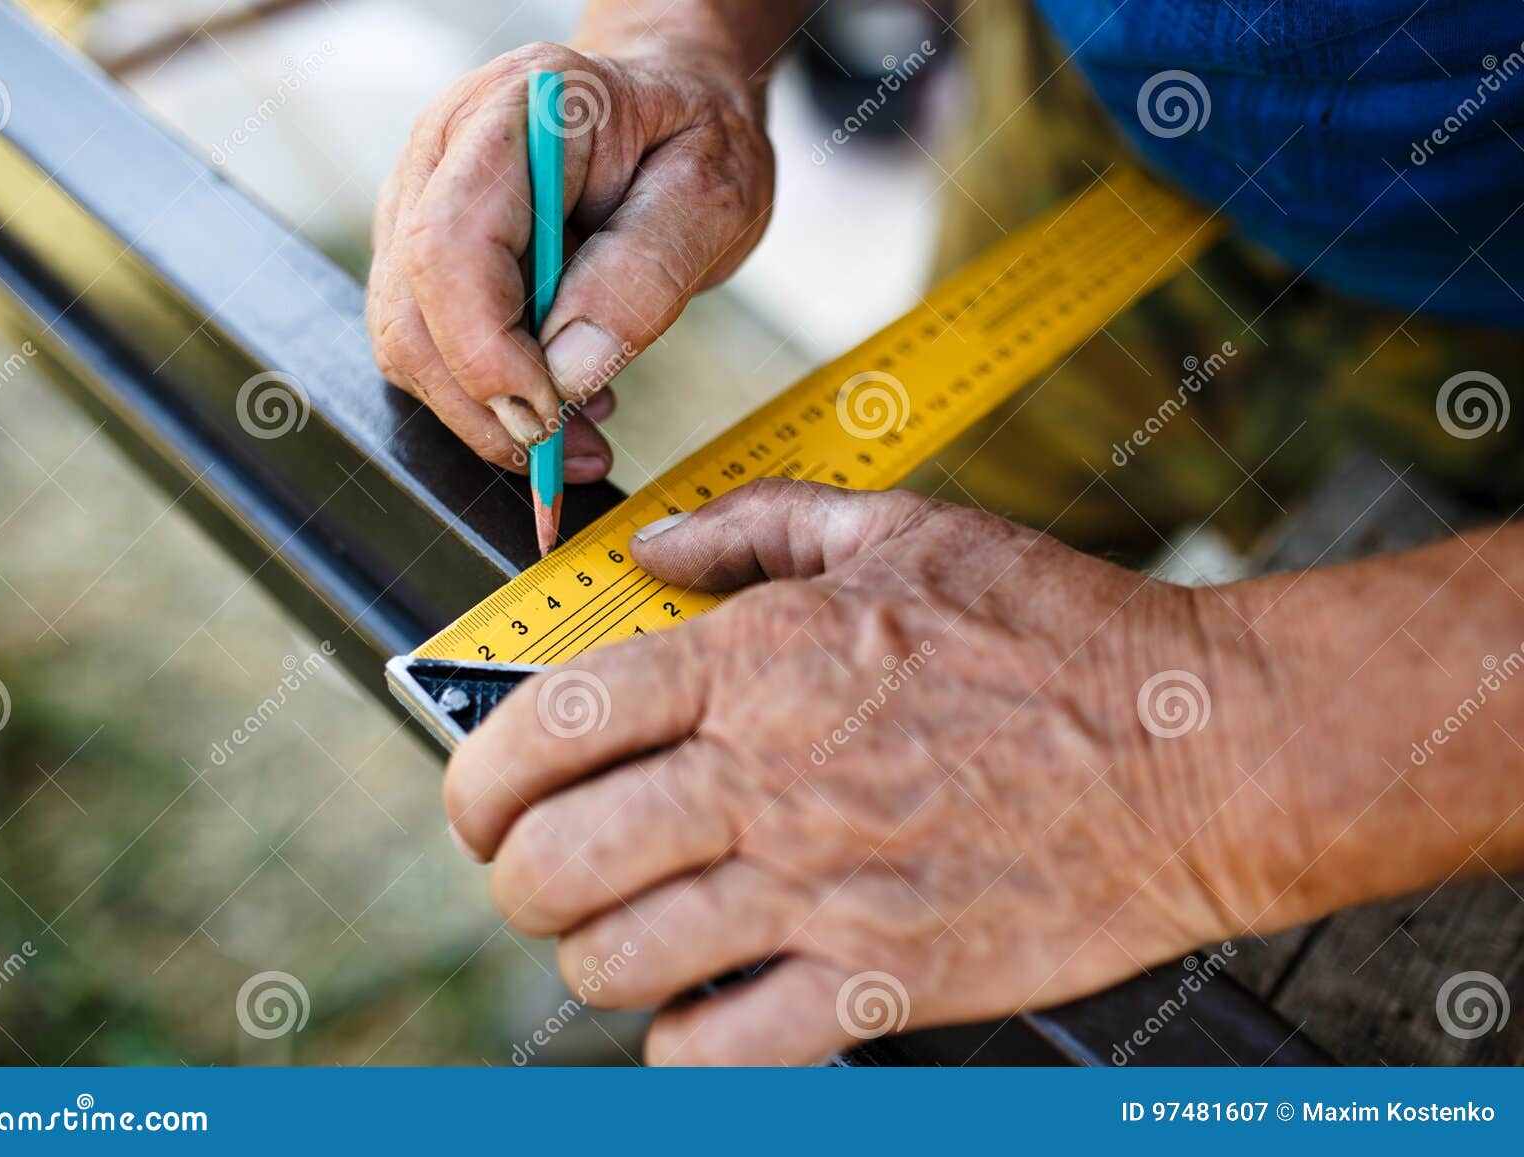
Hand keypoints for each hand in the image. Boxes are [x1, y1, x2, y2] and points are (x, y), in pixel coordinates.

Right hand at [367, 39, 773, 476]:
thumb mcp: (711, 196)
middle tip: (573, 453)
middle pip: (412, 307)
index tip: (553, 413)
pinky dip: (488, 398)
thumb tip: (565, 373)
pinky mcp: (427, 252)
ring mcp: (421, 200)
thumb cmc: (694, 136)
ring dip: (486, 415)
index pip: (450, 244)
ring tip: (581, 433)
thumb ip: (643, 275)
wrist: (674, 103)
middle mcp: (446, 149)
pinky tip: (558, 400)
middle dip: (485, 404)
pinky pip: (429, 345)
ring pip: (406, 340)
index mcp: (516, 113)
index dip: (487, 349)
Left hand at [445, 480, 1299, 1064]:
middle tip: (546, 874)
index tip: (479, 803)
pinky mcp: (887, 979)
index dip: (477, 780)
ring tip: (626, 937)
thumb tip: (652, 546)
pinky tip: (702, 1011)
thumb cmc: (1060, 634)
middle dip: (520, 880)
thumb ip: (757, 526)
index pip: (546, 729)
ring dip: (596, 958)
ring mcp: (822, 888)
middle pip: (554, 863)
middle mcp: (768, 777)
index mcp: (754, 660)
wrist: (1205, 749)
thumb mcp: (902, 531)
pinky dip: (684, 1046)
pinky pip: (725, 1052)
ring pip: (619, 961)